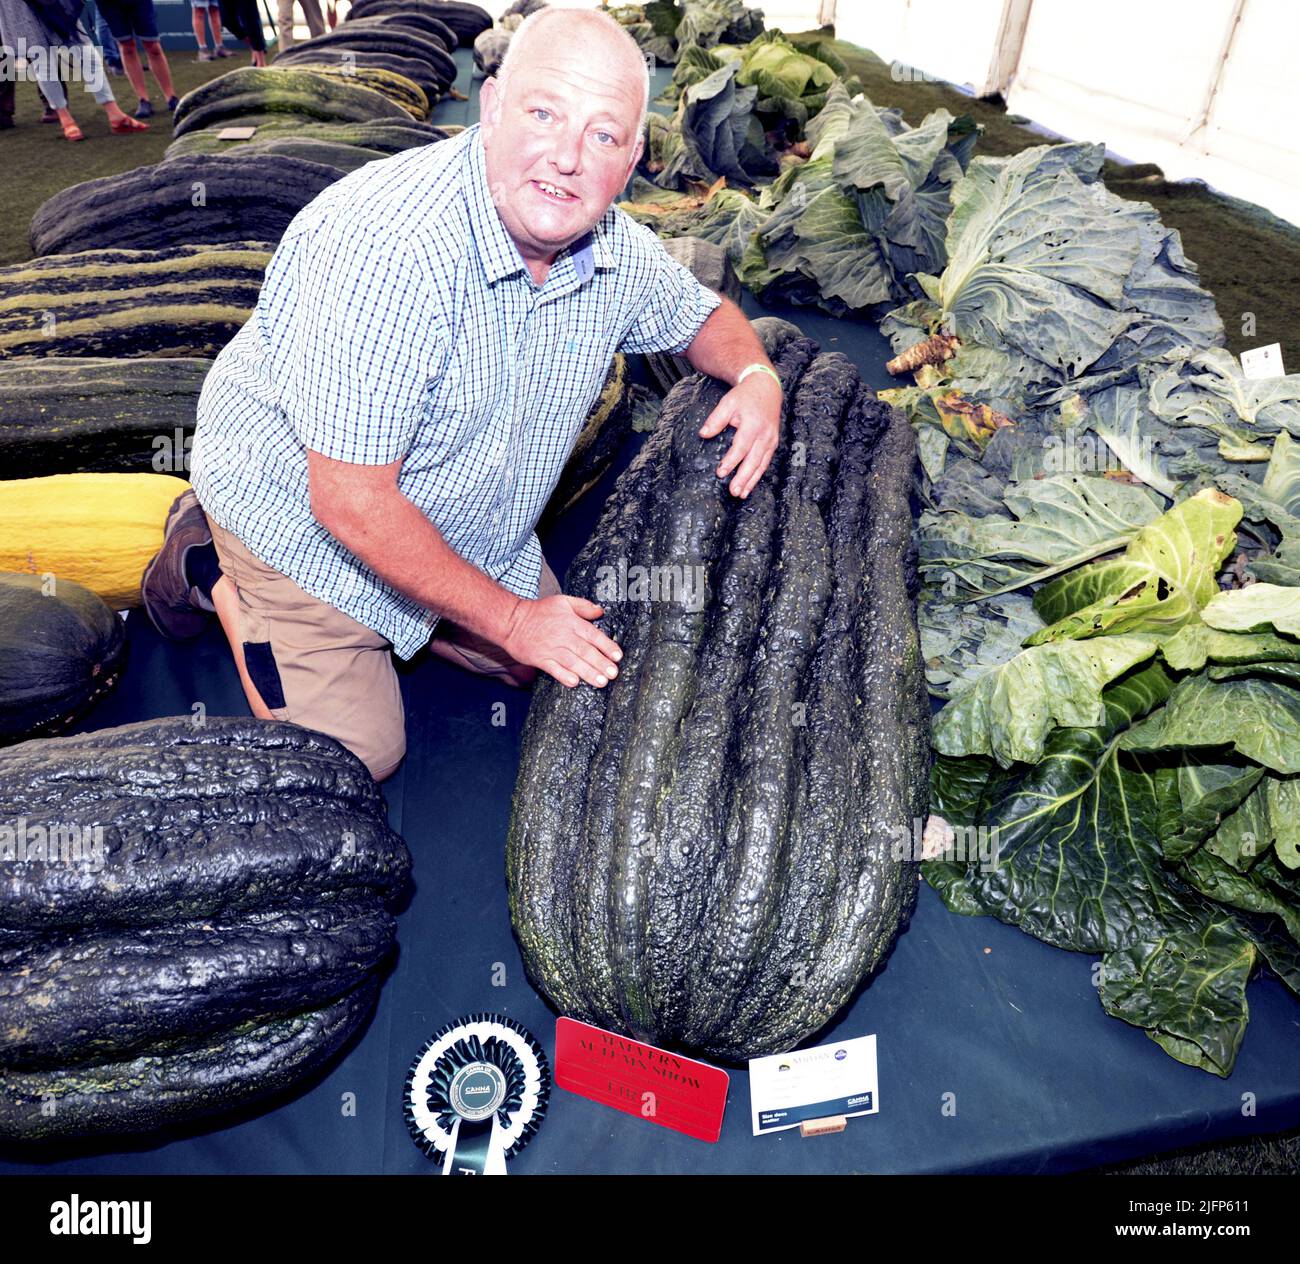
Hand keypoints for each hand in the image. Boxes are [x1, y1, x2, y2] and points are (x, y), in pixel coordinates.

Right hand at [503, 594, 622, 688]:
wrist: (511, 621)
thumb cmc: (538, 611)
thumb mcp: (562, 601)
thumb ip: (583, 606)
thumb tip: (601, 611)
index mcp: (571, 622)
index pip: (593, 635)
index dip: (607, 646)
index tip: (618, 656)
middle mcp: (563, 636)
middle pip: (585, 651)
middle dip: (601, 663)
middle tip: (613, 673)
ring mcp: (551, 648)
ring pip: (573, 662)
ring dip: (588, 672)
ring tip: (601, 682)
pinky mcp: (539, 659)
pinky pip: (554, 669)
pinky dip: (564, 676)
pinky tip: (574, 683)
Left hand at [698, 371, 781, 497]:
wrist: (766, 387)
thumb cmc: (745, 396)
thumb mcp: (728, 402)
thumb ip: (716, 419)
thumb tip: (703, 434)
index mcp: (753, 425)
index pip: (741, 447)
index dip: (731, 461)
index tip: (720, 473)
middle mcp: (765, 435)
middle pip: (753, 460)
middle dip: (743, 478)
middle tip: (733, 492)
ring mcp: (771, 440)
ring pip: (761, 464)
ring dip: (751, 481)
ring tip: (741, 494)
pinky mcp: (773, 443)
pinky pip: (766, 462)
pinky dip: (758, 475)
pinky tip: (749, 485)